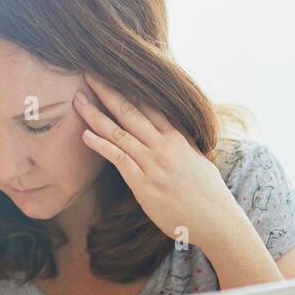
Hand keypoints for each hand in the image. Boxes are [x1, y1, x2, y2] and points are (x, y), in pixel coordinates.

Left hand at [74, 75, 248, 250]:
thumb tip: (176, 133)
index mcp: (177, 137)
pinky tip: (85, 135)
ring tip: (78, 100)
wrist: (216, 220)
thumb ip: (183, 144)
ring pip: (119, 132)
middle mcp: (164, 145)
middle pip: (130, 111)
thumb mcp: (198, 160)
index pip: (148, 104)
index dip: (127, 87)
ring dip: (96, 115)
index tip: (111, 74)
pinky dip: (101, 145)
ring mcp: (153, 164)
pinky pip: (118, 159)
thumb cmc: (209, 194)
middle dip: (107, 91)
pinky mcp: (144, 184)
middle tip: (88, 74)